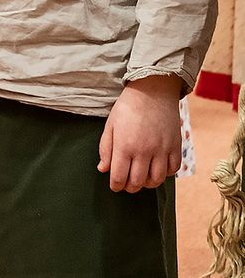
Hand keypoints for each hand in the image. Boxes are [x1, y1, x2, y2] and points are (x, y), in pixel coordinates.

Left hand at [98, 75, 181, 192]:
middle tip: (128, 183)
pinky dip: (165, 173)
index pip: (119, 177)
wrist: (152, 90)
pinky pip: (173, 170)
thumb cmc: (128, 107)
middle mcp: (144, 150)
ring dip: (148, 183)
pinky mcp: (175, 146)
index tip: (115, 185)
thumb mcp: (110, 125)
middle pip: (138, 182)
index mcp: (125, 145)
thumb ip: (106, 148)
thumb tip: (103, 169)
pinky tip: (158, 167)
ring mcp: (161, 149)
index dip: (116, 185)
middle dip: (130, 187)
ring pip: (156, 180)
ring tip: (143, 177)